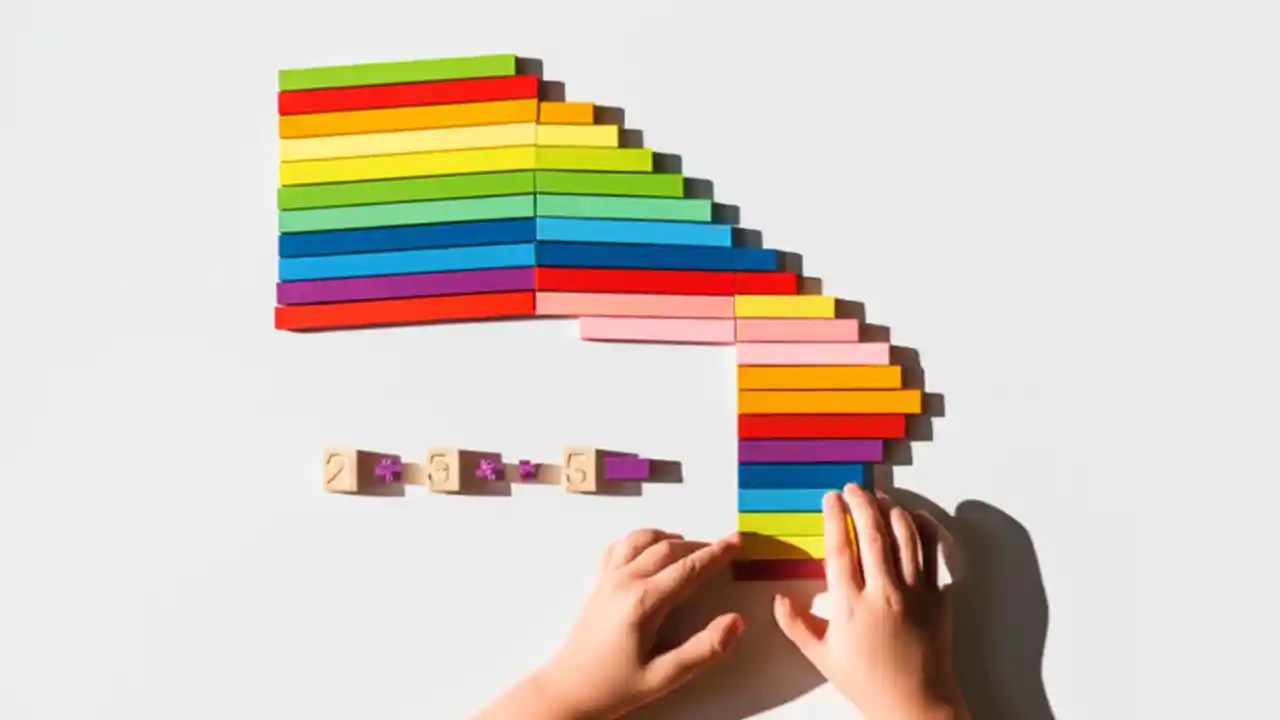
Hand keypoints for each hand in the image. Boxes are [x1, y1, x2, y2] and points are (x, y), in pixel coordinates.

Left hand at [476, 529, 742, 719]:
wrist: (569, 691)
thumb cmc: (613, 687)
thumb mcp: (664, 677)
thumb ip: (703, 650)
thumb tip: (734, 623)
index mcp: (644, 603)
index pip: (689, 568)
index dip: (717, 553)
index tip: (735, 541)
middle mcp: (624, 582)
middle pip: (668, 548)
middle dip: (699, 546)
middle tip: (722, 548)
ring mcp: (608, 579)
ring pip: (642, 540)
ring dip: (669, 538)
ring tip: (690, 547)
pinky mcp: (598, 583)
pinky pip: (619, 547)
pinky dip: (639, 540)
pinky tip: (648, 549)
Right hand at [773, 485, 968, 719]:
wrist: (916, 705)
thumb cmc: (867, 682)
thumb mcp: (822, 657)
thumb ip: (796, 625)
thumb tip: (778, 598)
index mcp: (850, 605)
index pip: (839, 547)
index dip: (833, 517)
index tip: (830, 498)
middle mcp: (883, 592)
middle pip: (872, 533)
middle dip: (861, 502)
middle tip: (853, 488)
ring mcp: (915, 592)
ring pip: (905, 536)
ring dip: (892, 510)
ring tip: (880, 498)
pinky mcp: (939, 597)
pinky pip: (935, 554)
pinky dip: (926, 529)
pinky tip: (916, 517)